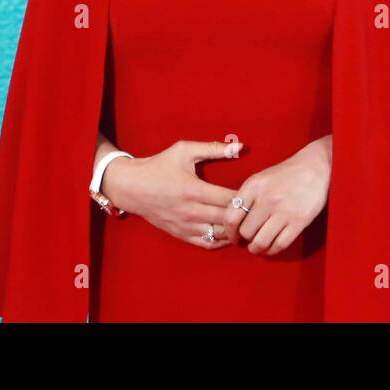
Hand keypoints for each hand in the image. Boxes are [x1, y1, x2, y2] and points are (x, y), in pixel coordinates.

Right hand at [102, 139, 244, 248]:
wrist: (132, 186)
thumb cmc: (160, 165)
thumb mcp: (184, 150)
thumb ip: (214, 149)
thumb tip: (241, 146)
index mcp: (194, 189)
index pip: (229, 199)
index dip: (246, 198)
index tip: (256, 193)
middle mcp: (190, 211)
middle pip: (227, 219)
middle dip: (244, 215)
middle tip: (257, 209)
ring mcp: (185, 225)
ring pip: (219, 234)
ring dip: (235, 230)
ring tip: (246, 221)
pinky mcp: (180, 234)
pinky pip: (207, 243)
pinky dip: (222, 240)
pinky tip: (230, 233)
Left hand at [225, 136, 330, 254]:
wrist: (316, 167)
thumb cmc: (286, 174)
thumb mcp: (260, 179)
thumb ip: (246, 198)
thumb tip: (233, 223)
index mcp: (253, 186)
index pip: (231, 216)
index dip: (229, 232)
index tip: (233, 237)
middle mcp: (266, 199)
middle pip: (245, 232)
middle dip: (244, 240)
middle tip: (247, 241)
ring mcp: (283, 211)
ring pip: (261, 242)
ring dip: (256, 248)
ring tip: (258, 246)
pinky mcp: (299, 221)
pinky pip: (280, 244)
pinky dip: (272, 250)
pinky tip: (271, 247)